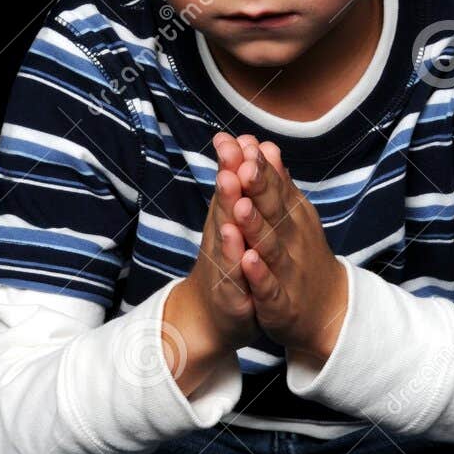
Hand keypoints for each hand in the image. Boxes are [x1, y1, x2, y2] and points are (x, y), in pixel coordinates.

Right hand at [160, 138, 260, 394]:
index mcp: (228, 219)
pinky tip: (243, 252)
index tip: (240, 137)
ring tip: (235, 193)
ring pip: (229, 238)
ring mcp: (225, 266)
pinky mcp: (231, 293)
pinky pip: (236, 278)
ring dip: (232, 215)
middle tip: (234, 153)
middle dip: (232, 181)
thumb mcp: (231, 220)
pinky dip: (238, 263)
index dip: (236, 163)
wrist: (210, 317)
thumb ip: (236, 184)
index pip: (233, 186)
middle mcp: (223, 238)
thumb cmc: (227, 261)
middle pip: (227, 206)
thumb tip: (239, 142)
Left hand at [211, 129, 348, 364]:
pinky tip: (248, 260)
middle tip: (241, 163)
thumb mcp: (294, 215)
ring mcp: (288, 271)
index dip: (258, 166)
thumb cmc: (304, 254)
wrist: (330, 309)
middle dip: (257, 188)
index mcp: (292, 216)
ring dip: (256, 227)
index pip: (274, 187)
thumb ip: (276, 183)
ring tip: (241, 207)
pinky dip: (259, 274)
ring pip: (270, 246)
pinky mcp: (281, 302)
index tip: (241, 142)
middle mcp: (292, 239)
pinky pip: (269, 287)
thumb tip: (264, 145)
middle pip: (273, 211)